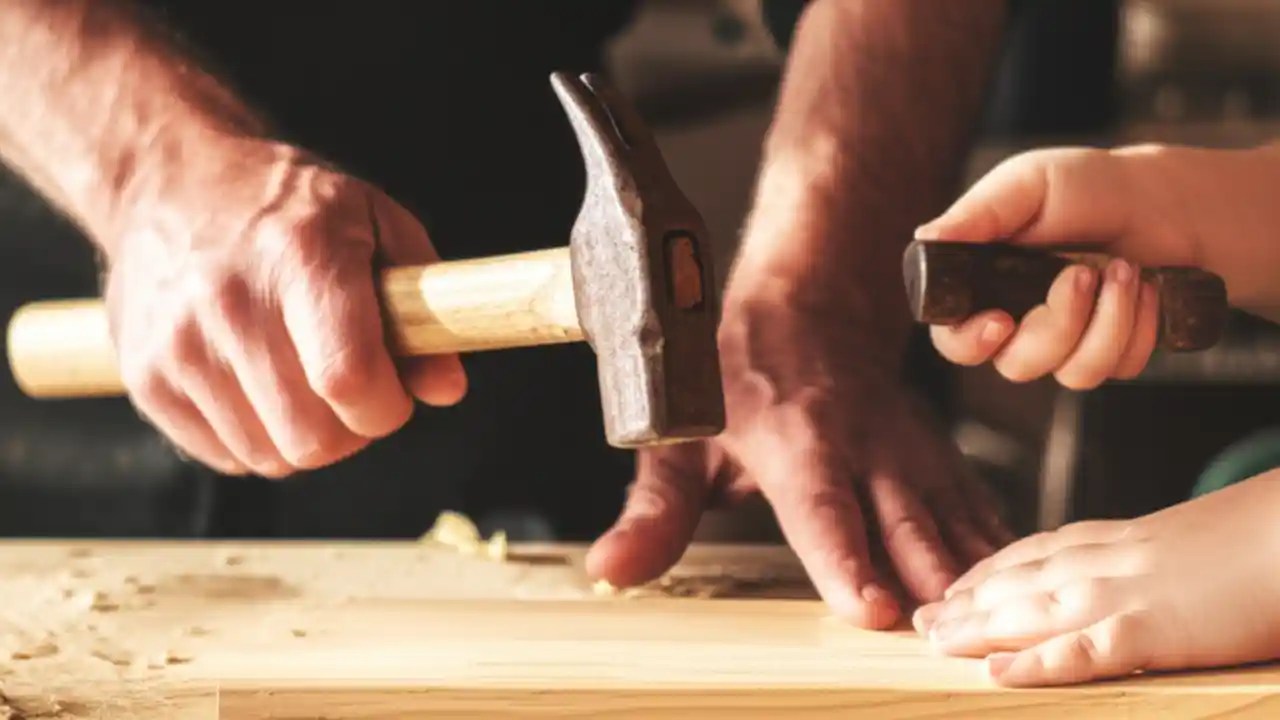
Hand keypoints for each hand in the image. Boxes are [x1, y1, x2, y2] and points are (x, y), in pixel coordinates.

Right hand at [104, 137, 466, 476]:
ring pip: (271, 458)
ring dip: (303, 436)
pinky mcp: (143, 376)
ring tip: (303, 380)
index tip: (393, 391)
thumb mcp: (377, 224)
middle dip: (352, 429)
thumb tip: (446, 389)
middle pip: (312, 437)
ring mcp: (176, 343)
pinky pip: (225, 457)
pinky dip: (255, 437)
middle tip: (351, 388)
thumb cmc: (293, 210)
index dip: (387, 407)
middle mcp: (229, 300)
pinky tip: (258, 384)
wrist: (172, 182)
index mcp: (299, 256)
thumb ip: (424, 307)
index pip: (348, 378)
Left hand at [585, 291, 1011, 628]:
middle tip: (954, 644)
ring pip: (955, 520)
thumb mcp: (680, 438)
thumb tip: (612, 570)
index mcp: (798, 442)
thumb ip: (654, 512)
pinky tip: (1027, 591)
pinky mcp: (941, 460)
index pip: (824, 510)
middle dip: (933, 587)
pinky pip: (979, 509)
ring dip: (981, 577)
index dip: (847, 561)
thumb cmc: (736, 375)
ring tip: (1005, 631)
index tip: (872, 610)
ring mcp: (912, 454)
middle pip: (906, 526)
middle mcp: (867, 449)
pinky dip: (1004, 550)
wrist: (811, 304)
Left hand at [912, 473, 1279, 686]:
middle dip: (965, 601)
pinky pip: (1082, 651)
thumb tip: (1132, 579)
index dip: (985, 571)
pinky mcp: (1151, 631)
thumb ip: (1144, 559)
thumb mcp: (1184, 544)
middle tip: (918, 617)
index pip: (1032, 552)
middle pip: (1017, 581)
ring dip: (976, 627)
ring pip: (1030, 611)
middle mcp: (1106, 562)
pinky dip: (1036, 663)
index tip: (949, 586)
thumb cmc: (1254, 543)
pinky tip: (996, 674)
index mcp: (1117, 540)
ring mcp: (1124, 595)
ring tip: (933, 640)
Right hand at [915, 144, 1279, 388]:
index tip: (1000, 321)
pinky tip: (1146, 288)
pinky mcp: (1112, 354)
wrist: (1164, 200)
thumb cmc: (1088, 187)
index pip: (954, 339)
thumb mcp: (1027, 185)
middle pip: (1015, 365)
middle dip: (1057, 324)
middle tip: (1082, 273)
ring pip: (1073, 374)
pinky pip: (1119, 368)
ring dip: (1108, 322)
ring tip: (1126, 272)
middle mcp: (1019, 324)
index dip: (969, 342)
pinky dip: (1139, 326)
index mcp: (984, 287)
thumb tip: (925, 239)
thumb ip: (977, 215)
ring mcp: (1067, 345)